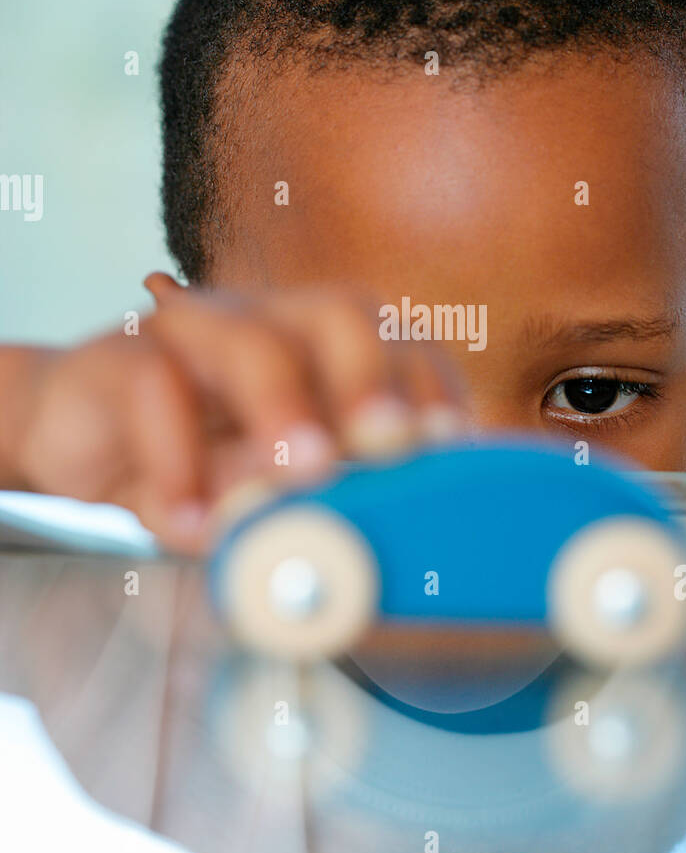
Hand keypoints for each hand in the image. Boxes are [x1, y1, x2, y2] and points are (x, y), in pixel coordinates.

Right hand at [0, 280, 463, 551]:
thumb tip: (358, 538)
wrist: (70, 434)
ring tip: (308, 471)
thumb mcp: (256, 494)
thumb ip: (304, 504)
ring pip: (249, 338)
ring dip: (285, 404)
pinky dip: (176, 456)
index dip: (428, 384)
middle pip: (338, 315)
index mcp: (318, 348)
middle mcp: (265, 324)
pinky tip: (190, 521)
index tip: (449, 441)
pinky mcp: (116, 357)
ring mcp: (193, 333)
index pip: (396, 342)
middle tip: (390, 441)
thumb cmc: (190, 464)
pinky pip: (151, 383)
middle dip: (373, 378)